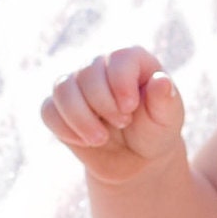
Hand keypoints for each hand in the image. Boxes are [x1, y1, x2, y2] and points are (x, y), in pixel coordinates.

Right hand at [41, 46, 185, 182]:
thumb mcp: (168, 120)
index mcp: (132, 59)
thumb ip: (166, 101)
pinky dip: (65, 130)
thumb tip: (161, 81)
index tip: (130, 109)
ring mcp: (77, 83)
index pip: (119, 58)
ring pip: (62, 90)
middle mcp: (101, 64)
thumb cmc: (155, 132)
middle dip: (103, 106)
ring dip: (80, 119)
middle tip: (122, 124)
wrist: (136, 159)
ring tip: (100, 139)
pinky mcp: (59, 106)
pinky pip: (48, 111)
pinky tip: (85, 141)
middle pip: (87, 74)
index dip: (121, 84)